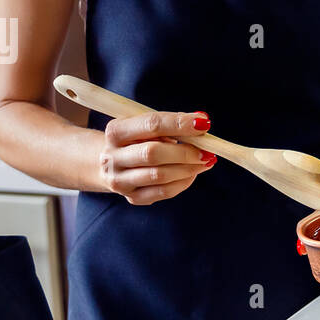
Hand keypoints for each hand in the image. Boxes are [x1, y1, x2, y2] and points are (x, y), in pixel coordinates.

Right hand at [97, 111, 214, 204]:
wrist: (112, 164)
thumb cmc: (136, 139)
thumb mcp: (145, 126)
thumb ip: (170, 124)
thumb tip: (201, 123)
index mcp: (115, 131)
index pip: (151, 124)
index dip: (179, 123)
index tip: (203, 123)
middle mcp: (112, 157)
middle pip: (153, 153)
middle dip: (185, 151)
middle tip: (207, 150)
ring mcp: (120, 180)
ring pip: (159, 175)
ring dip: (188, 168)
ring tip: (205, 161)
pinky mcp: (132, 197)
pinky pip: (163, 192)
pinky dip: (183, 182)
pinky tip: (192, 173)